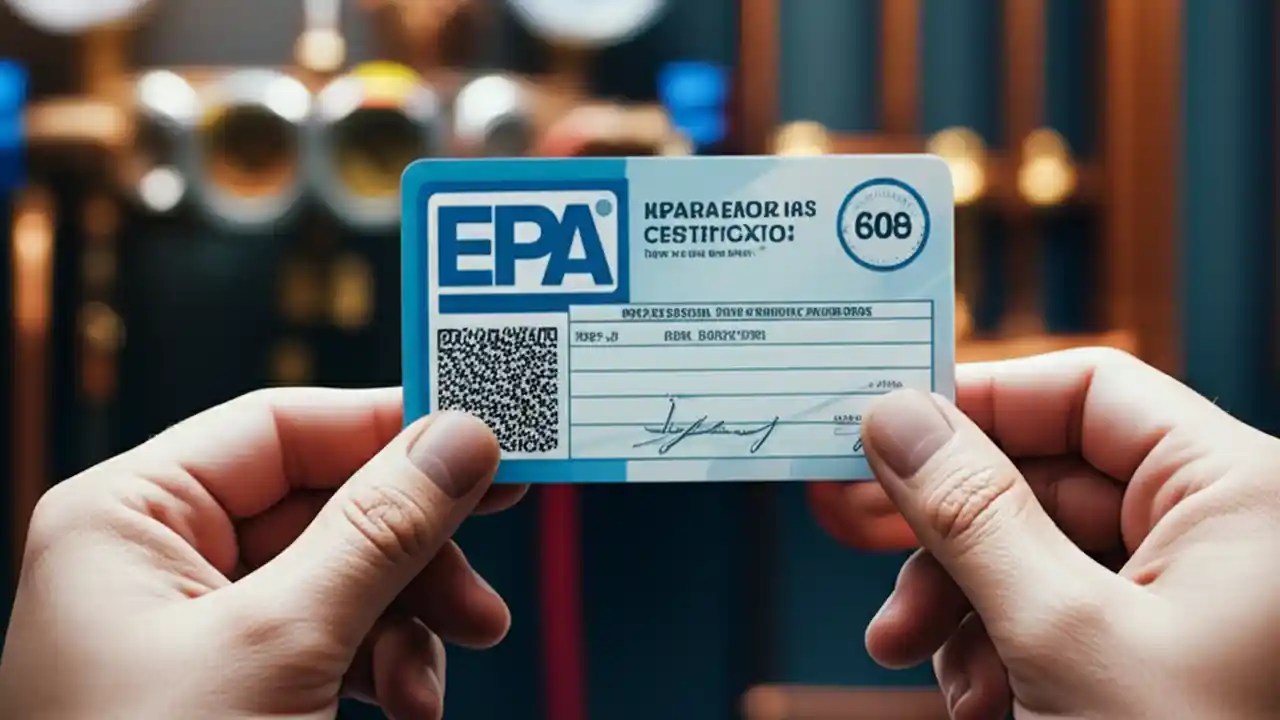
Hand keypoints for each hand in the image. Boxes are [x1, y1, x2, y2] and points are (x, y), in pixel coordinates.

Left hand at [0, 388, 525, 719]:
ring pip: (341, 577)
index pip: (281, 427)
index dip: (388, 428)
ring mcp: (193, 630)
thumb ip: (380, 528)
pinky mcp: (231, 688)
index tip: (487, 437)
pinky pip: (331, 641)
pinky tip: (406, 709)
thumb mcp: (286, 645)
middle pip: (324, 505)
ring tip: (441, 676)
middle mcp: (155, 562)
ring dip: (407, 624)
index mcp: (128, 519)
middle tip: (486, 573)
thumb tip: (459, 437)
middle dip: (412, 553)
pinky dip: (382, 668)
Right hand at [818, 349, 1279, 717]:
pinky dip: (996, 651)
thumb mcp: (1062, 636)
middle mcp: (1221, 534)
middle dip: (950, 534)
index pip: (1087, 391)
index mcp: (1239, 493)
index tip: (880, 433)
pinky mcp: (1155, 655)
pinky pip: (1051, 616)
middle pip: (1047, 479)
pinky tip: (978, 704)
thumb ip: (971, 512)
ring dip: (961, 607)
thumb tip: (894, 417)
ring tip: (916, 664)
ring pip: (1035, 554)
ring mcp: (1188, 600)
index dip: (977, 403)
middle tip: (862, 548)